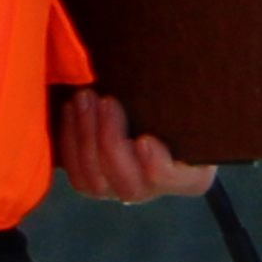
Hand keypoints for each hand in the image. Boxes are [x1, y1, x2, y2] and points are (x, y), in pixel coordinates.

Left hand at [53, 85, 212, 204]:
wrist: (151, 103)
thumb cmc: (176, 99)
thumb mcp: (186, 99)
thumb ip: (180, 101)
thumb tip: (189, 71)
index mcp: (191, 176)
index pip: (174, 181)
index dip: (157, 166)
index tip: (144, 140)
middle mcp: (155, 190)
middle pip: (130, 186)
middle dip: (110, 142)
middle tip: (105, 101)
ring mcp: (121, 190)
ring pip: (96, 183)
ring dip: (85, 138)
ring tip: (84, 98)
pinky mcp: (96, 184)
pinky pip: (78, 176)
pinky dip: (70, 142)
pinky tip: (70, 109)